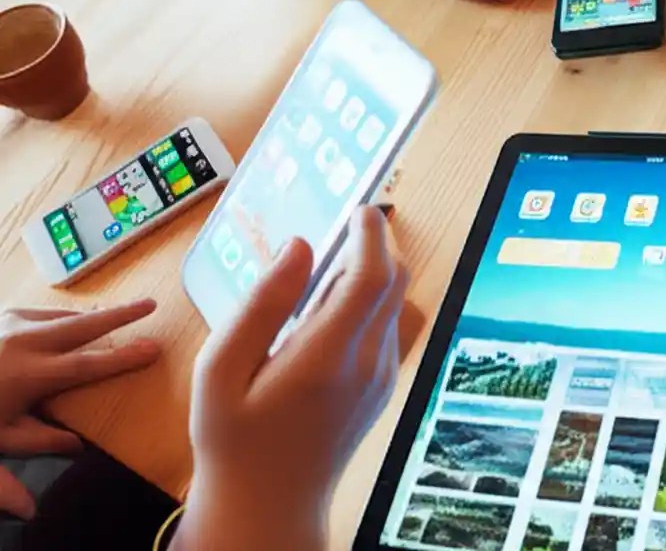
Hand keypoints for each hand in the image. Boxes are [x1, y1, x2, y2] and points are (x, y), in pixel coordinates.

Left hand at [0, 301, 159, 518]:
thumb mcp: (3, 440)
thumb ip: (44, 443)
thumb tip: (81, 448)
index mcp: (29, 375)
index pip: (87, 365)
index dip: (122, 358)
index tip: (152, 349)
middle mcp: (24, 343)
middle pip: (83, 325)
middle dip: (120, 314)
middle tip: (150, 305)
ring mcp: (10, 324)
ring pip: (63, 317)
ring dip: (91, 318)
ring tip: (117, 314)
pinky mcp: (2, 316)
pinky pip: (43, 314)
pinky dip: (63, 319)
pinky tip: (70, 325)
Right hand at [174, 208, 407, 549]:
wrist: (269, 506)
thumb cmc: (233, 439)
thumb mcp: (221, 368)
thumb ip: (262, 303)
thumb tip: (300, 247)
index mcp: (327, 357)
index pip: (372, 276)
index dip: (371, 234)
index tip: (358, 208)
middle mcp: (367, 365)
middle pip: (395, 283)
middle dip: (375, 246)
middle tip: (340, 229)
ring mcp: (381, 378)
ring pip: (393, 305)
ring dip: (369, 277)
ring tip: (319, 279)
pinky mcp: (381, 388)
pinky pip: (386, 329)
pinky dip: (366, 306)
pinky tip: (322, 319)